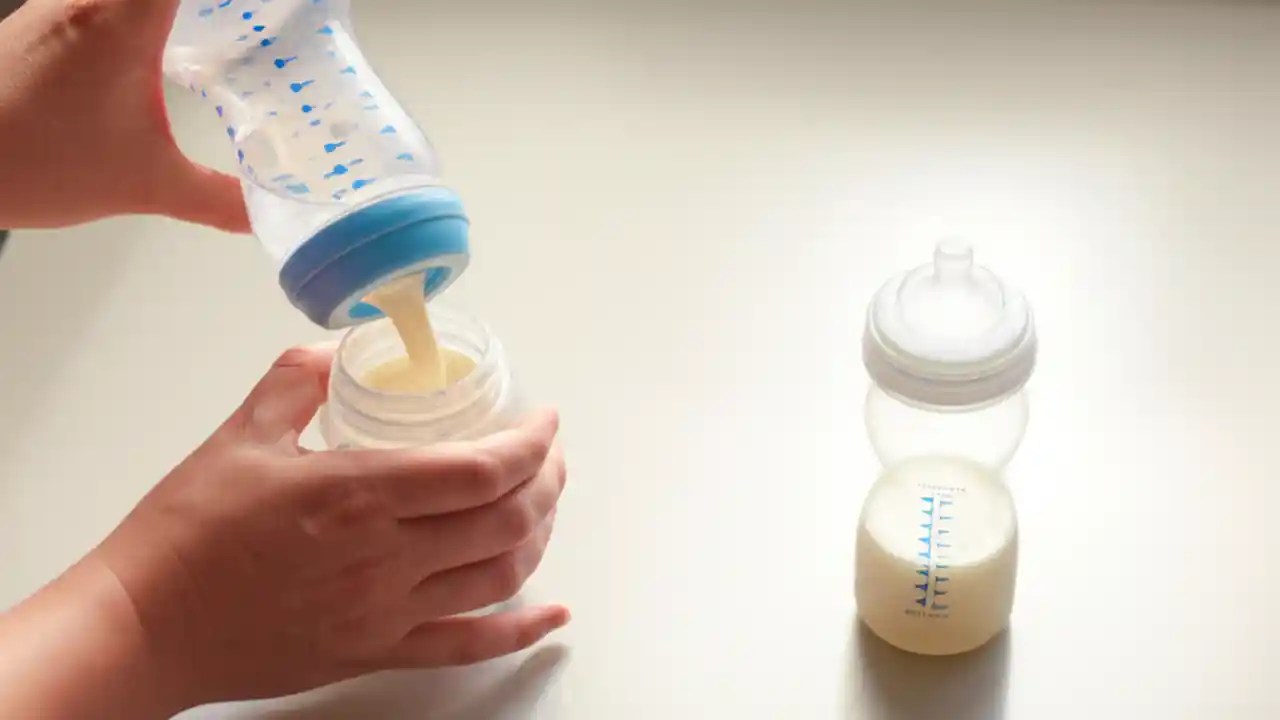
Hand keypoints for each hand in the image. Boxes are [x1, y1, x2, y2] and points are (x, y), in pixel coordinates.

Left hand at [0, 0, 247, 229]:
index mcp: (124, 18)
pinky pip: (96, 3)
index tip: (264, 5)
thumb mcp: (146, 185)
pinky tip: (145, 44)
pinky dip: (131, 13)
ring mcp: (53, 4)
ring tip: (207, 23)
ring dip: (165, 6)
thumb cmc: (38, 162)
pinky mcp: (33, 21)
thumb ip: (214, 199)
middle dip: (203, 5)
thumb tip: (259, 213)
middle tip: (240, 17)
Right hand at [0, 346, 567, 717]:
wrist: (143, 626)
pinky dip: (521, 629)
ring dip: (540, 535)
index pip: (483, 468)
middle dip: (548, 480)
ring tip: (545, 504)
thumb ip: (297, 381)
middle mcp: (387, 556)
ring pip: (502, 576)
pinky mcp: (377, 652)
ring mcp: (387, 612)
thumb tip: (334, 349)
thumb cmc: (185, 534)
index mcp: (359, 492)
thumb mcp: (241, 435)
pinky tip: (552, 615)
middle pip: (508, 518)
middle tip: (550, 454)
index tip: (545, 420)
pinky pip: (470, 645)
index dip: (533, 442)